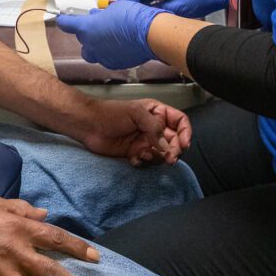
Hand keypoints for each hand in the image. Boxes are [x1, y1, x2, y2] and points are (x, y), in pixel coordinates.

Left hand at [56, 0, 159, 69]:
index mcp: (87, 28)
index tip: (61, 19)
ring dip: (98, 45)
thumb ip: (101, 16)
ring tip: (109, 37)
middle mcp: (91, 45)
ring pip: (94, 52)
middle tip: (98, 26)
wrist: (149, 34)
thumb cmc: (132, 17)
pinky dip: (111, 52)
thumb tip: (99, 18)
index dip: (64, 21)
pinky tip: (121, 45)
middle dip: (88, 34)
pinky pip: (108, 58)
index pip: (69, 24)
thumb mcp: (114, 9)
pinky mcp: (115, 64)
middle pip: (83, 41)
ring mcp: (102, 57)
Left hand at [75, 98, 192, 165]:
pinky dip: (142, 162)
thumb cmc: (111, 113)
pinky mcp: (135, 153)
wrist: (89, 125)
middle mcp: (153, 128)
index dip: (186, 133)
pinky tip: (133, 159)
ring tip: (144, 155)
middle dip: (174, 151)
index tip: (185, 145)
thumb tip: (166, 146)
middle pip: (174, 141)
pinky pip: (147, 162)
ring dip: (157, 157)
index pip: (180, 121)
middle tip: (169, 159)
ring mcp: (145, 141)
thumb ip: (154, 127)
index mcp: (157, 113)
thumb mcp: (136, 113)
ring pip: (162, 154)